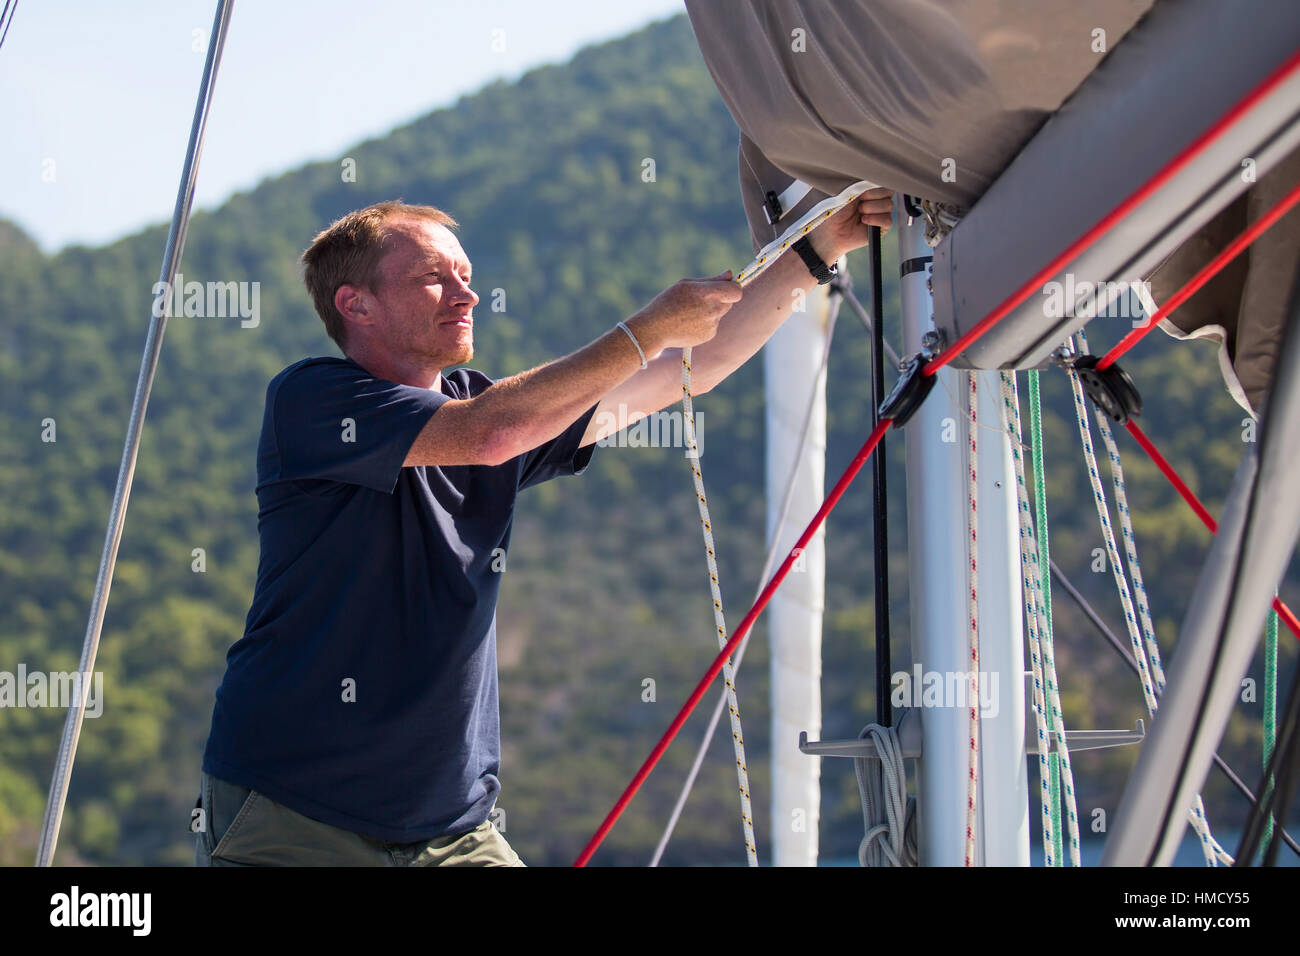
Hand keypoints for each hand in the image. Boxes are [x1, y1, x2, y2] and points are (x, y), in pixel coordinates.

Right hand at [626, 271, 742, 356]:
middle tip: (703, 298)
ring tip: (691, 311)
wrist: (654, 330)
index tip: (726, 286)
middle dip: (722, 298)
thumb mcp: (686, 284)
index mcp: (707, 294)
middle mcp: (712, 310)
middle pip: (730, 301)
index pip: (736, 290)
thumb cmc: (667, 302)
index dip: (733, 287)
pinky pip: (713, 324)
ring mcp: (712, 325)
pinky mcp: (709, 335)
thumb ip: (711, 280)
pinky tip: (688, 322)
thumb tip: (730, 274)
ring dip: (712, 310)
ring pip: (721, 313)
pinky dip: (705, 322)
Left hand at [809, 186, 894, 262]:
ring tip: (859, 213)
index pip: (884, 180)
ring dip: (871, 208)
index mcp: (870, 187)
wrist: (830, 230)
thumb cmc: (835, 208)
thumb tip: (875, 179)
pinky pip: (888, 220)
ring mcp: (881, 213)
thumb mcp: (847, 189)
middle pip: (889, 191)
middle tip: (858, 202)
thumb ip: (862, 181)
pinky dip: (875, 219)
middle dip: (872, 195)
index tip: (861, 190)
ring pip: (889, 205)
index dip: (874, 184)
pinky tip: (864, 221)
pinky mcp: (882, 227)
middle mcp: (878, 199)